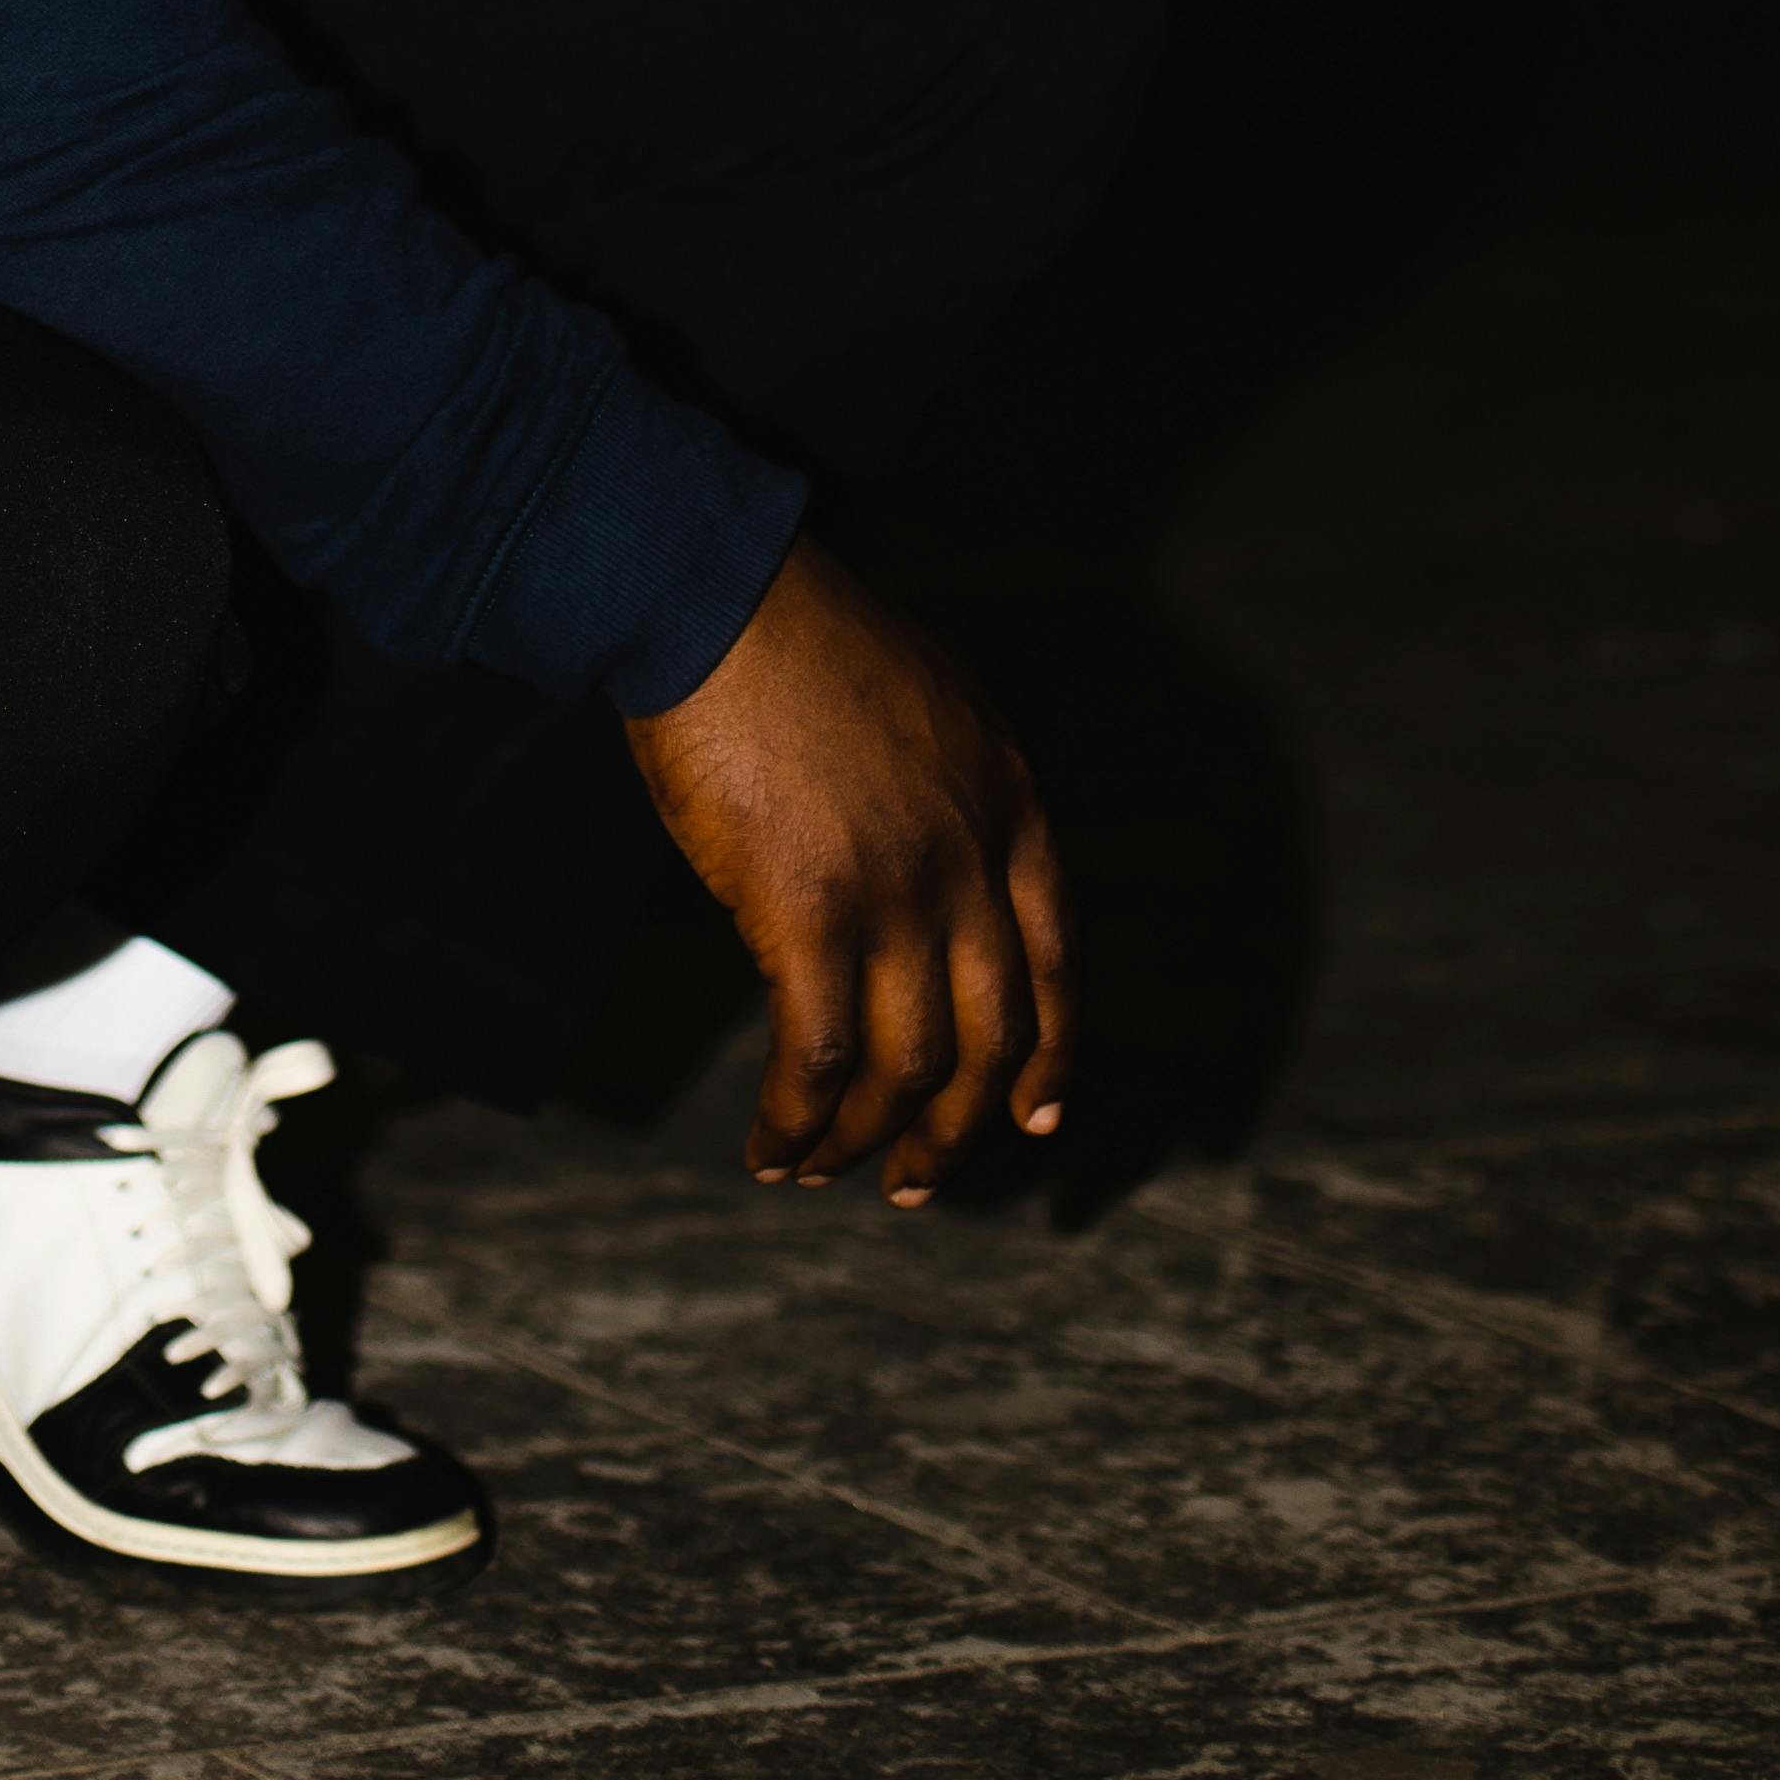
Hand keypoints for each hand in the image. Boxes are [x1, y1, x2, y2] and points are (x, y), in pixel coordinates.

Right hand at [625, 535, 1072, 1201]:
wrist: (720, 599)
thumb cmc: (801, 636)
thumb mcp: (928, 705)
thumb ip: (952, 797)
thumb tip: (932, 875)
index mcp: (1009, 807)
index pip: (1058, 965)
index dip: (1051, 1057)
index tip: (1034, 1118)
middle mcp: (971, 861)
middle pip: (991, 1038)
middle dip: (957, 1130)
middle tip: (913, 1180)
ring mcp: (896, 893)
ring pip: (908, 1068)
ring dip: (864, 1141)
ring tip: (818, 1172)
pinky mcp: (807, 915)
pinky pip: (818, 1059)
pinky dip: (797, 1122)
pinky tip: (769, 1147)